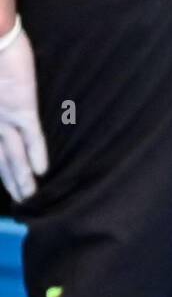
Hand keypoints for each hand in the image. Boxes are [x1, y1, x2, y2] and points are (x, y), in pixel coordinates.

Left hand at [0, 17, 48, 201]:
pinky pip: (31, 135)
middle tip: (21, 201)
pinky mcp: (21, 106)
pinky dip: (36, 153)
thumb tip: (9, 108)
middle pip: (1, 157)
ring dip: (21, 176)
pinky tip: (42, 171)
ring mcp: (5, 114)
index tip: (11, 183)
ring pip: (13, 153)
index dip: (2, 168)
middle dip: (11, 180)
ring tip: (30, 197)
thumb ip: (3, 94)